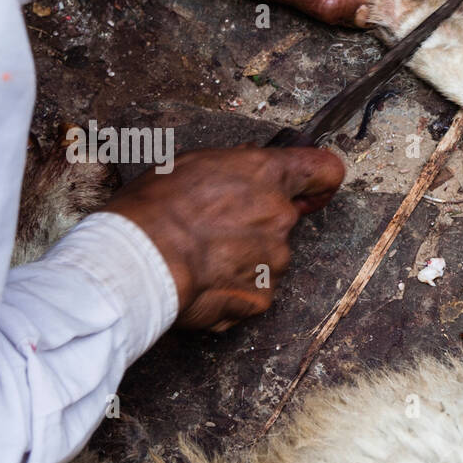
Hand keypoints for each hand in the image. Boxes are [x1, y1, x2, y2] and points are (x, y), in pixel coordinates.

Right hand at [101, 146, 343, 330]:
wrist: (138, 262)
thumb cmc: (153, 209)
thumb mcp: (189, 164)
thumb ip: (233, 166)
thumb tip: (247, 166)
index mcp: (266, 176)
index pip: (323, 171)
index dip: (319, 182)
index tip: (309, 191)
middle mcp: (280, 217)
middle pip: (285, 219)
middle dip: (257, 224)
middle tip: (215, 229)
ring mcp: (276, 260)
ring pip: (269, 257)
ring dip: (244, 258)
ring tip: (202, 257)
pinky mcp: (263, 297)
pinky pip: (254, 290)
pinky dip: (233, 289)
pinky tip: (204, 281)